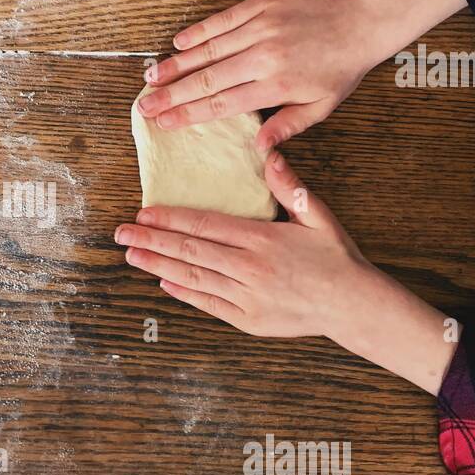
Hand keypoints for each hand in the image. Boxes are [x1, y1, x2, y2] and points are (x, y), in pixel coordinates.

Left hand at [115, 152, 454, 393]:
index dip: (171, 219)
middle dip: (151, 241)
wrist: (353, 306)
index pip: (205, 225)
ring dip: (158, 266)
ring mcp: (247, 297)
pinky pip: (209, 304)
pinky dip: (185, 293)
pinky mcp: (248, 320)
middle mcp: (249, 268)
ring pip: (193, 278)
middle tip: (121, 233)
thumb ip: (290, 187)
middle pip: (190, 251)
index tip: (144, 212)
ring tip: (131, 256)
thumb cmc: (336, 258)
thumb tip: (270, 154)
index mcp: (262, 239)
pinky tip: (164, 282)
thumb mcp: (317, 215)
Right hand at [136, 0, 466, 150]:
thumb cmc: (340, 69)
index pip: (221, 104)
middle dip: (170, 94)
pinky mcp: (261, 5)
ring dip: (176, 64)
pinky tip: (178, 44)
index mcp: (276, 86)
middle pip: (206, 79)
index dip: (188, 115)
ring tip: (149, 77)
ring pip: (208, 49)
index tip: (163, 123)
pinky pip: (222, 20)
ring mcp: (261, 27)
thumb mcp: (320, 108)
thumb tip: (258, 148)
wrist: (360, 21)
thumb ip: (286, 126)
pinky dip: (198, 32)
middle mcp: (264, 56)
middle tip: (143, 105)